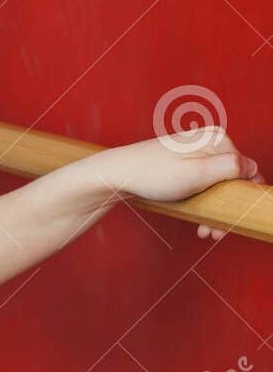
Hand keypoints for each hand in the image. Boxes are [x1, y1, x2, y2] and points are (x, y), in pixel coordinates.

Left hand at [93, 126, 263, 242]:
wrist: (119, 174)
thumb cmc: (154, 175)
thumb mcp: (196, 174)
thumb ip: (228, 168)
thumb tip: (252, 166)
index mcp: (218, 139)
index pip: (249, 171)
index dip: (244, 199)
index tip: (234, 221)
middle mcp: (211, 140)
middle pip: (234, 180)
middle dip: (228, 209)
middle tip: (215, 232)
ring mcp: (199, 150)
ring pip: (219, 185)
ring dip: (216, 210)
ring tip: (205, 230)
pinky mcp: (188, 160)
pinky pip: (205, 183)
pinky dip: (205, 201)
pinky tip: (198, 220)